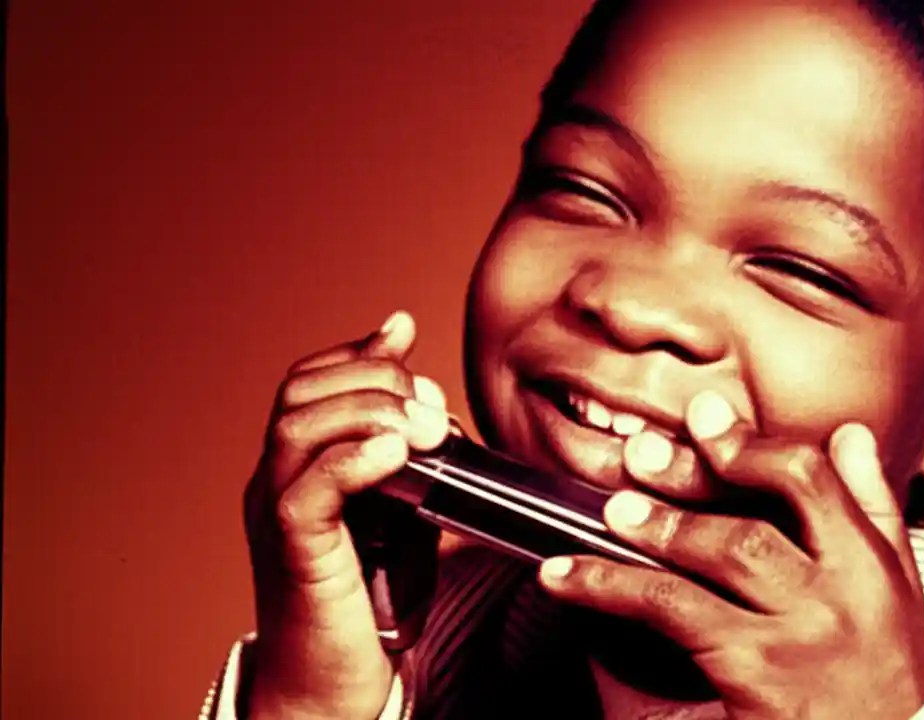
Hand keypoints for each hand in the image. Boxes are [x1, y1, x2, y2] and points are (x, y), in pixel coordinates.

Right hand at [242, 311, 451, 718]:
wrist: (333, 684)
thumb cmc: (371, 601)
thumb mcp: (403, 512)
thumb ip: (414, 459)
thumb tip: (436, 405)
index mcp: (298, 465)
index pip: (310, 381)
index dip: (357, 351)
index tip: (404, 333)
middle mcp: (274, 481)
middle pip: (300, 392)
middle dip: (372, 378)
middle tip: (427, 403)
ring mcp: (275, 514)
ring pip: (297, 428)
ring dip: (368, 411)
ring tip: (422, 427)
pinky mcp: (291, 553)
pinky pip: (306, 490)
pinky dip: (353, 459)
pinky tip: (397, 452)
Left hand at [537, 391, 923, 719]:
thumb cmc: (881, 682)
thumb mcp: (897, 592)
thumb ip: (872, 509)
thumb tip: (848, 435)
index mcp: (873, 563)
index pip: (813, 478)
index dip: (751, 443)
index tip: (704, 418)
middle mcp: (842, 593)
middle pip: (760, 514)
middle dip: (696, 476)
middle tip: (640, 455)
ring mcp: (798, 633)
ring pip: (722, 553)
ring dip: (658, 526)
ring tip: (613, 510)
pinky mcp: (754, 672)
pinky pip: (671, 610)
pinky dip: (610, 585)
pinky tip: (567, 577)